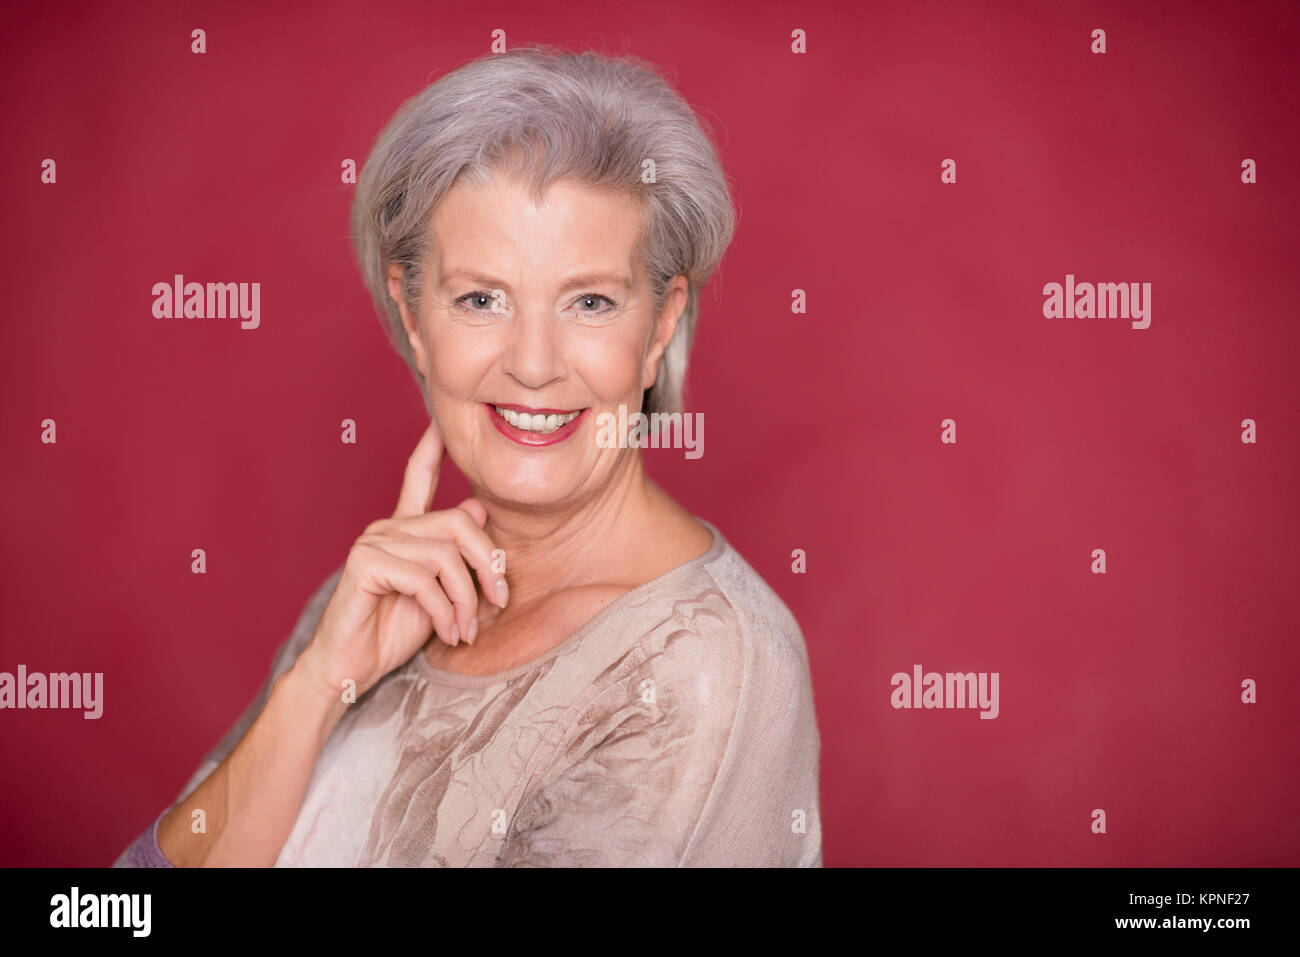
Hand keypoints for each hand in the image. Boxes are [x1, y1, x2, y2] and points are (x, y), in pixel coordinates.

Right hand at [297, 418, 505, 699]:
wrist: (350, 670)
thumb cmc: (391, 633)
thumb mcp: (441, 593)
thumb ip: (457, 555)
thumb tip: (477, 506)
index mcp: (405, 530)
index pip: (418, 476)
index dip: (431, 448)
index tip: (444, 424)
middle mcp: (387, 528)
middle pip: (458, 523)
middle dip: (487, 565)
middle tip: (497, 602)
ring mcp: (373, 542)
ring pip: (445, 556)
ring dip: (465, 599)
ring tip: (465, 629)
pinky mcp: (364, 564)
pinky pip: (423, 578)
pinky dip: (444, 610)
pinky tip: (446, 632)